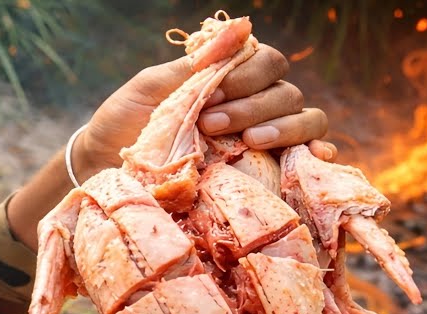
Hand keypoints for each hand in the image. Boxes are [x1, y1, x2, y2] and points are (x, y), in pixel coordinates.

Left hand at [74, 43, 333, 177]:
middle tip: (211, 123)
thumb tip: (243, 27)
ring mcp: (263, 141)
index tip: (211, 94)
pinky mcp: (265, 174)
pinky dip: (319, 153)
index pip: (268, 62)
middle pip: (287, 93)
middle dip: (253, 105)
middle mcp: (254, 107)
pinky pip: (308, 159)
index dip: (247, 75)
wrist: (106, 171)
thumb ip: (195, 64)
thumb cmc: (124, 125)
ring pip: (307, 119)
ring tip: (248, 141)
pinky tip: (314, 157)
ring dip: (284, 127)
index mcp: (230, 81)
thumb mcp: (151, 89)